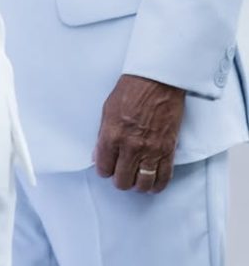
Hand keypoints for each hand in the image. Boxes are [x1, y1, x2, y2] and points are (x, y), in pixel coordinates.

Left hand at [94, 73, 184, 193]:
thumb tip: (98, 155)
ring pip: (143, 184)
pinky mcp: (168, 150)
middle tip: (121, 174)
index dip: (104, 170)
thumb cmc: (131, 90)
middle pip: (123, 181)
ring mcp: (151, 150)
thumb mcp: (107, 110)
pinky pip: (163, 178)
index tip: (107, 168)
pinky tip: (152, 182)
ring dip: (138, 184)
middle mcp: (130, 147)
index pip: (104, 168)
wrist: (156, 81)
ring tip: (136, 178)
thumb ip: (102, 136)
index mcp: (112, 135)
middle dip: (120, 179)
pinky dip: (157, 184)